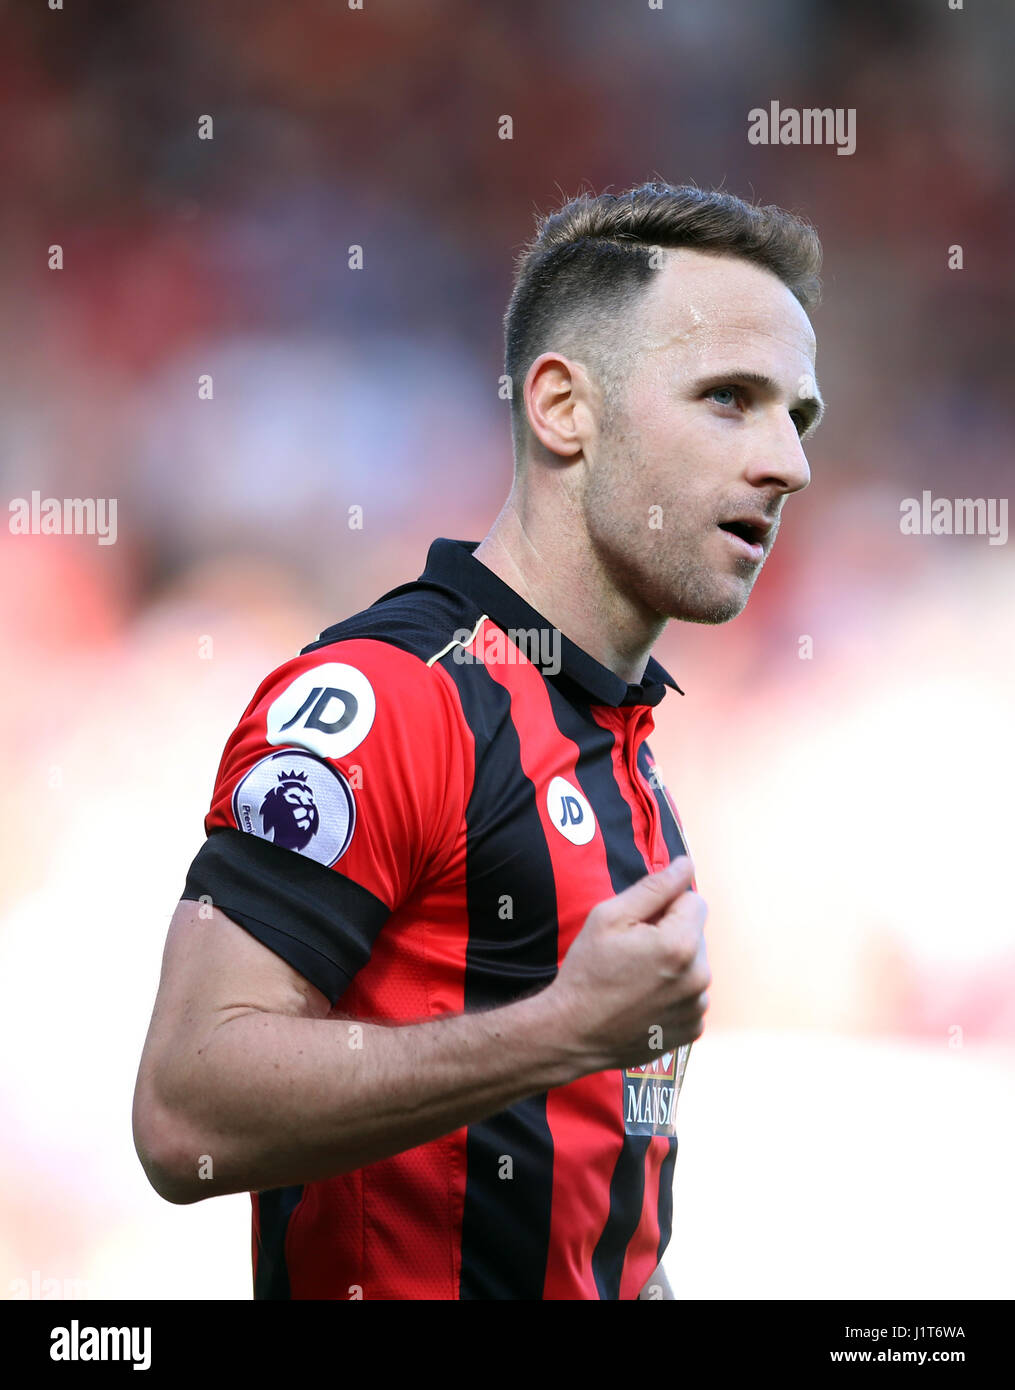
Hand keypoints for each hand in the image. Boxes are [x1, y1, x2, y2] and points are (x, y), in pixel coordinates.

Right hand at [549, 857, 709, 1073]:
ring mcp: (697, 1006)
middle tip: (632, 952)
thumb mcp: (609, 916)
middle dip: (670, 934)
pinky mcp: (693, 1028)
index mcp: (681, 943)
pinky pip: (690, 995)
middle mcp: (699, 976)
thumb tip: (686, 864)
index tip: (638, 925)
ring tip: (636, 979)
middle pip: (695, 933)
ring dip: (673, 964)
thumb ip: (654, 886)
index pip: (693, 900)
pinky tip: (643, 1000)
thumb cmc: (587, 971)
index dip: (664, 906)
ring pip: (694, 965)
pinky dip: (673, 993)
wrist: (572, 1033)